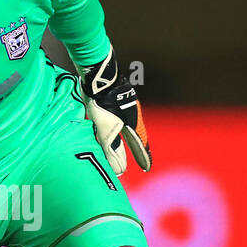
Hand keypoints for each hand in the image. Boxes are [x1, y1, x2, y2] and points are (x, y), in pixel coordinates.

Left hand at [81, 49, 150, 175]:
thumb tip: (120, 170)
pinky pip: (124, 115)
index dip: (142, 157)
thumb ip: (111, 149)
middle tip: (141, 157)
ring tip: (131, 141)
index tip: (146, 167)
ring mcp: (127, 104)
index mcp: (133, 123)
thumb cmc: (102, 103)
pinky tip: (117, 122)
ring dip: (132, 135)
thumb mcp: (105, 129)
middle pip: (137, 134)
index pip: (139, 145)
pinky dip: (123, 124)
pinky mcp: (118, 97)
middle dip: (139, 146)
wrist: (99, 76)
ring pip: (131, 124)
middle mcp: (133, 114)